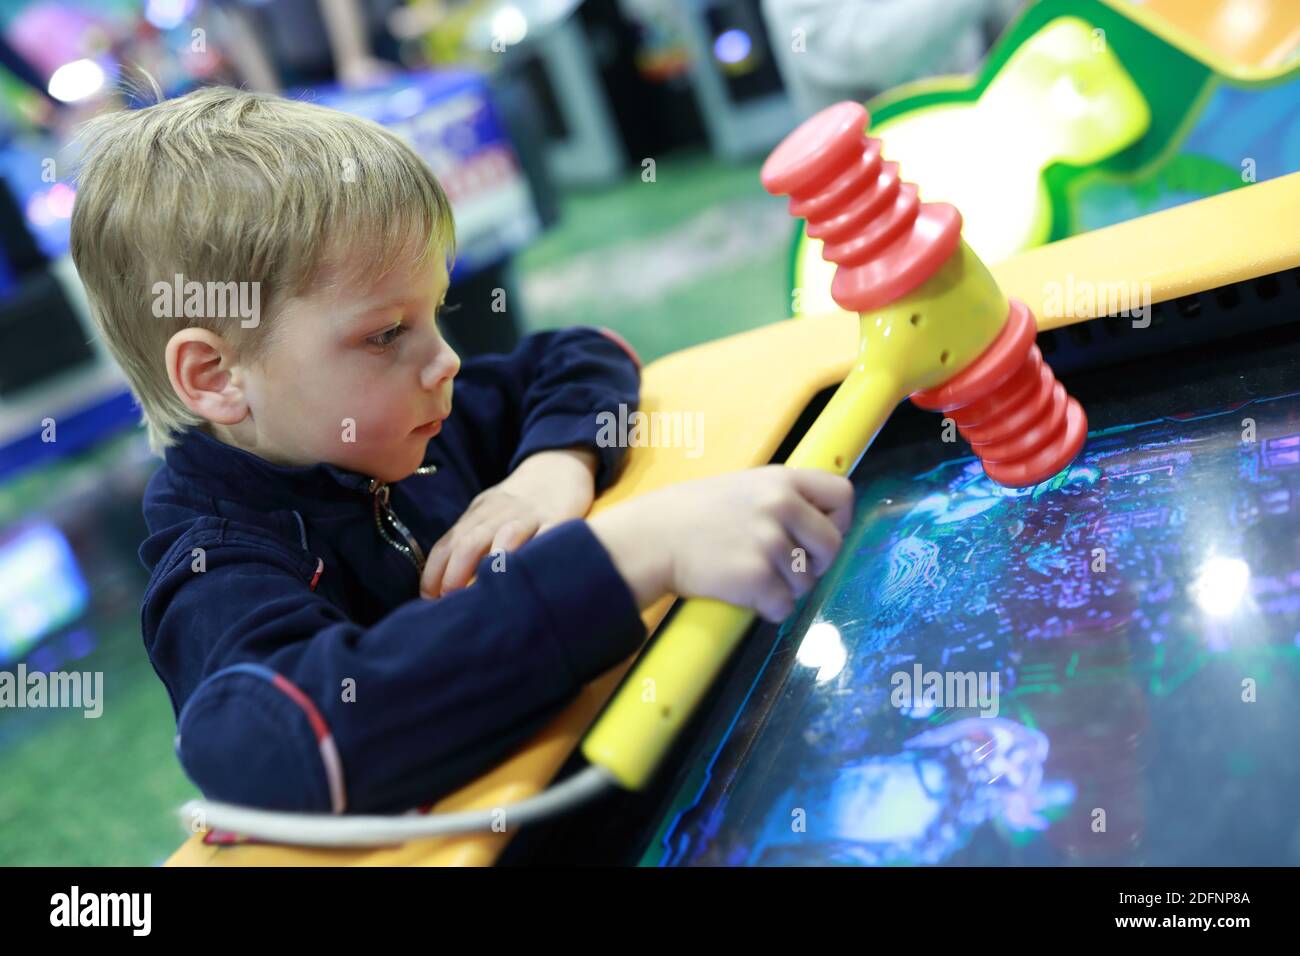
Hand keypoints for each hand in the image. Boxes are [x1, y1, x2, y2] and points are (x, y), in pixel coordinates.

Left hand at [420, 447, 597, 597]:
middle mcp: (499, 513)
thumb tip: (447, 584)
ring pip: (505, 537)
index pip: (448, 542)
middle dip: (455, 572)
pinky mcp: (558, 520)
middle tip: (449, 600)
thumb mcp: (491, 514)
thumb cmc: (521, 504)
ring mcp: (529, 516)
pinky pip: (545, 537)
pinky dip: (533, 555)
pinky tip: (523, 574)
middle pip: (470, 541)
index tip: (427, 597)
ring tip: (483, 593)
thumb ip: (473, 541)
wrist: (560, 467)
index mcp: (478, 512)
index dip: (434, 571)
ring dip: (490, 565)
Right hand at [588, 466, 853, 621]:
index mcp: (781, 480)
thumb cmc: (692, 513)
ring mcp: (770, 542)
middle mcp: (781, 507)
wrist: (652, 538)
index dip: (837, 521)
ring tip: (751, 576)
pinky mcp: (756, 577)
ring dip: (785, 588)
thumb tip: (818, 523)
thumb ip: (781, 498)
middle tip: (787, 568)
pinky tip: (744, 594)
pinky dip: (767, 608)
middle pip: (832, 546)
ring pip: (806, 582)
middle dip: (816, 565)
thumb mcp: (743, 487)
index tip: (817, 536)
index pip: (843, 494)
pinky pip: (783, 606)